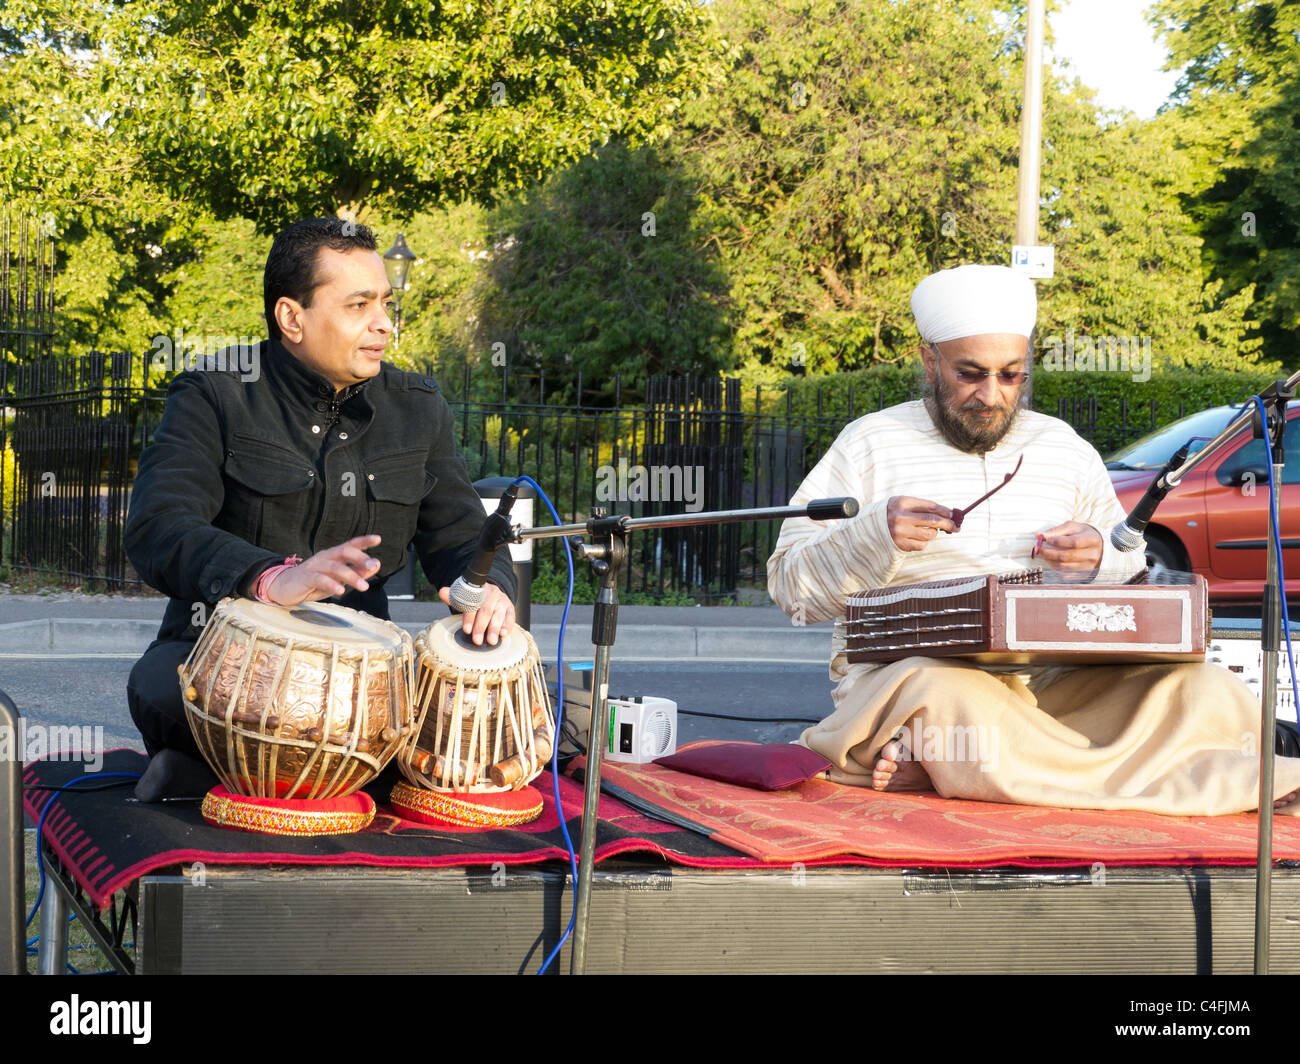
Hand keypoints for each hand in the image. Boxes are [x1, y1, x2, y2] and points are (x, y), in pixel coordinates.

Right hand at [264, 534, 382, 605]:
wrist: (284, 588)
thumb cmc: (314, 582)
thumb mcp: (339, 578)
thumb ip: (357, 572)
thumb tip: (376, 565)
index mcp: (333, 555)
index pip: (350, 545)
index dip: (364, 541)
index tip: (378, 539)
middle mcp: (325, 557)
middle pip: (344, 551)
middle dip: (360, 558)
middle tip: (373, 566)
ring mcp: (315, 567)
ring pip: (335, 567)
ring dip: (351, 576)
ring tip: (364, 587)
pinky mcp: (305, 578)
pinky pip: (320, 579)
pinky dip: (331, 584)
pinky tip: (341, 591)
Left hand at [438, 582, 515, 645]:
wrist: (492, 594)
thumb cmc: (476, 600)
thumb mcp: (465, 597)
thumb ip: (454, 597)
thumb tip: (442, 592)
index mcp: (478, 591)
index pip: (472, 604)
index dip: (469, 617)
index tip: (466, 630)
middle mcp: (491, 595)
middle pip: (486, 611)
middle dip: (481, 627)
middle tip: (477, 641)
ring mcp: (502, 601)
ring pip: (498, 615)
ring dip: (495, 628)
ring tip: (491, 641)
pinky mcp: (510, 608)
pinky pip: (510, 616)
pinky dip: (507, 625)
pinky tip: (503, 634)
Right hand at [887, 496, 956, 550]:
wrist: (871, 526)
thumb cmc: (894, 512)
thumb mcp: (905, 504)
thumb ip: (924, 507)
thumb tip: (949, 515)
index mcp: (903, 503)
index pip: (931, 507)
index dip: (945, 511)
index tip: (953, 515)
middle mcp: (901, 517)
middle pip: (933, 521)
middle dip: (948, 524)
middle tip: (956, 527)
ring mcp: (900, 532)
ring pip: (930, 534)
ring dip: (934, 533)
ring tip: (929, 530)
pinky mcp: (900, 544)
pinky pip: (922, 545)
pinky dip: (924, 541)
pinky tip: (917, 537)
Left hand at [1036, 522, 1103, 569]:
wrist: (1094, 545)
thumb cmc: (1080, 533)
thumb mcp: (1071, 527)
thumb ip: (1056, 530)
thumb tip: (1039, 535)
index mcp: (1092, 540)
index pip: (1074, 542)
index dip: (1058, 541)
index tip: (1046, 539)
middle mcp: (1092, 554)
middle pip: (1067, 556)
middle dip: (1049, 553)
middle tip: (1038, 549)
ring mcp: (1088, 566)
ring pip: (1064, 566)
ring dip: (1049, 560)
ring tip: (1042, 554)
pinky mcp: (1082, 574)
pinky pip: (1064, 574)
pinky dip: (1054, 567)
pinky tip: (1050, 561)